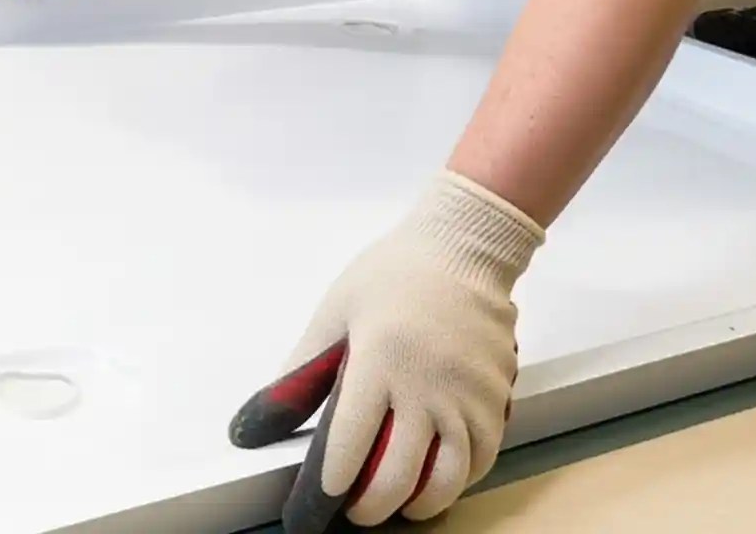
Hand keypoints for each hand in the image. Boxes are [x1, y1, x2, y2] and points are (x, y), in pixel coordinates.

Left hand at [229, 171, 543, 531]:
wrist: (464, 247)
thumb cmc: (393, 275)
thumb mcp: (334, 312)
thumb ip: (300, 369)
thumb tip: (259, 417)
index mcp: (378, 361)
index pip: (351, 443)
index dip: (332, 484)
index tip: (317, 503)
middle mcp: (425, 386)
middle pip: (397, 475)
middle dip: (369, 507)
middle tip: (353, 508)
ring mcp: (466, 395)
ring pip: (445, 479)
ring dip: (416, 503)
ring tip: (396, 504)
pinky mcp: (496, 397)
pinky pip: (480, 459)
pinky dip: (457, 480)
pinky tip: (435, 480)